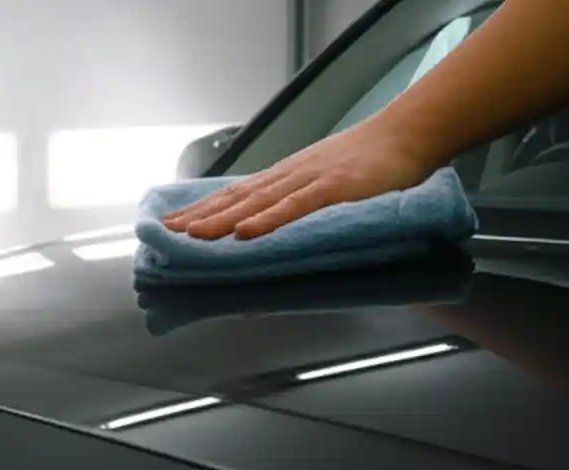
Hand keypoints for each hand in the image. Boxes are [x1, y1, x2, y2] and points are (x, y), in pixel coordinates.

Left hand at [162, 116, 439, 239]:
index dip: (200, 209)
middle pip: (235, 198)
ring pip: (258, 202)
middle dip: (198, 216)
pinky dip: (270, 219)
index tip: (169, 224)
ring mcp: (309, 180)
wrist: (404, 135)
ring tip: (192, 235)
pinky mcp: (334, 187)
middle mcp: (287, 176)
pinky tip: (246, 232)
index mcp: (283, 177)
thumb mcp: (321, 182)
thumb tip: (268, 228)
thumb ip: (295, 203)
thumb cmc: (364, 163)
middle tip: (165, 233)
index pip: (232, 194)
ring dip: (222, 219)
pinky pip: (297, 206)